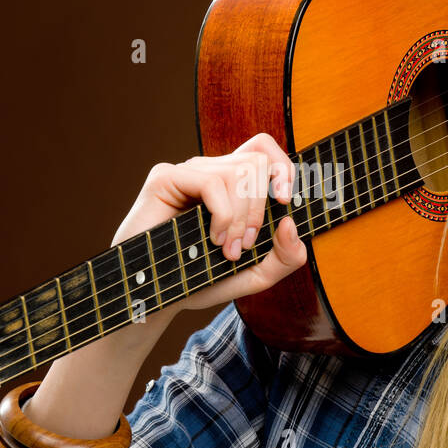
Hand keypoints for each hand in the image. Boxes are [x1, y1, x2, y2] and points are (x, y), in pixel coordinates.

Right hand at [111, 132, 307, 313]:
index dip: (282, 166)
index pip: (263, 150)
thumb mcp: (255, 275)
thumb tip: (290, 223)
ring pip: (238, 172)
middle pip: (257, 161)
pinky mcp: (166, 178)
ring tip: (225, 248)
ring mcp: (188, 172)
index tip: (283, 201)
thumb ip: (285, 257)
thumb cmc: (201, 281)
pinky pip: (211, 182)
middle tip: (244, 244)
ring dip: (240, 217)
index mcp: (231, 186)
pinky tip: (212, 238)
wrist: (158, 297)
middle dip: (259, 207)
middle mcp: (210, 172)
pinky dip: (222, 215)